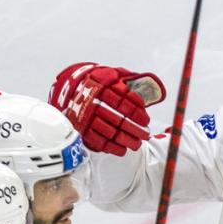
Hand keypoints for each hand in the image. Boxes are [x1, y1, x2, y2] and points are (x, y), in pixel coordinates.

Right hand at [48, 62, 165, 155]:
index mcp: (103, 85)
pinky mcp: (81, 128)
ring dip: (125, 140)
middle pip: (118, 118)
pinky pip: (98, 141)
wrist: (72, 88)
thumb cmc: (98, 83)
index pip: (124, 101)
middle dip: (134, 129)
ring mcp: (86, 115)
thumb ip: (129, 79)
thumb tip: (150, 85)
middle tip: (145, 135)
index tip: (145, 120)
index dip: (137, 113)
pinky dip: (111, 147)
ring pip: (109, 131)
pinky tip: (122, 150)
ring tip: (136, 144)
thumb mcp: (113, 74)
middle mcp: (93, 100)